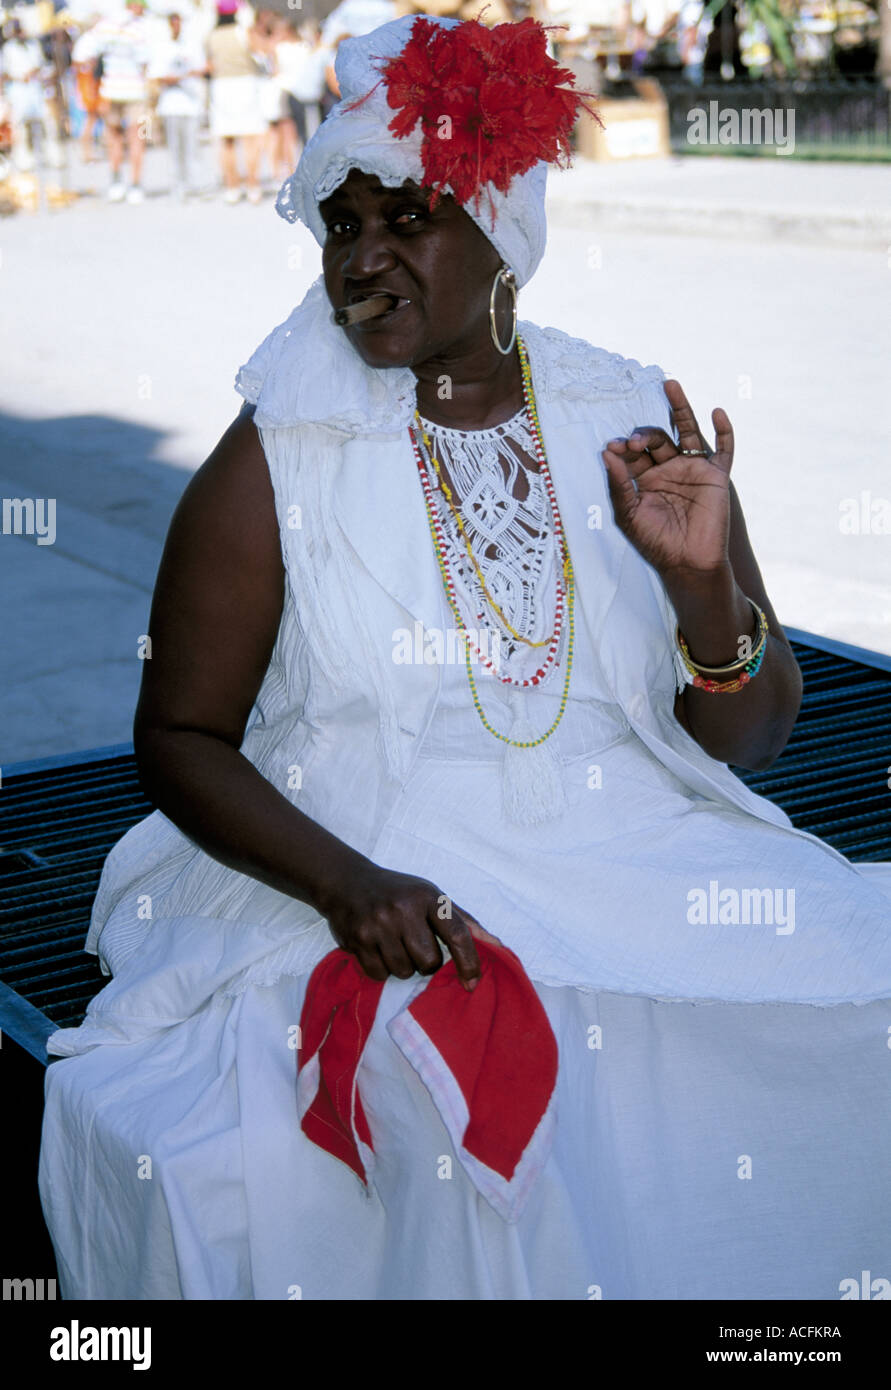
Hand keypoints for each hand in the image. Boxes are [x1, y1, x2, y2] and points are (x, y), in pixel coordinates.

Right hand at [320, 864, 496, 991]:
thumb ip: (464, 922)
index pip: (457, 934)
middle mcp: (403, 909)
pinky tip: (377, 948)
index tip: (472, 983)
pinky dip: (382, 969)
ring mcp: (378, 924)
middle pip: (429, 961)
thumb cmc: (399, 893)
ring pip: (404, 971)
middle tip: (415, 945)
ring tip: (394, 943)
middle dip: (426, 962)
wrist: (348, 882)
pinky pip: (379, 974)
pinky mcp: (357, 939)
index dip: (469, 962)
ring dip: (403, 965)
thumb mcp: (432, 897)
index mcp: (428, 897)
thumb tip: (497, 945)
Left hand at [602, 380, 733, 578]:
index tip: (614, 448)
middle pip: (656, 438)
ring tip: (669, 383)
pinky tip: (716, 412)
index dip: (623, 446)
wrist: (688, 564)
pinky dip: (724, 430)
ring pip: (686, 430)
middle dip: (643, 435)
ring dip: (679, 407)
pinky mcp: (716, 475)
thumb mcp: (629, 515)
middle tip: (634, 443)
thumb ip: (618, 485)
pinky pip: (724, 448)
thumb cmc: (656, 543)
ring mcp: (692, 469)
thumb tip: (607, 452)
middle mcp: (668, 469)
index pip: (632, 452)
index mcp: (644, 478)